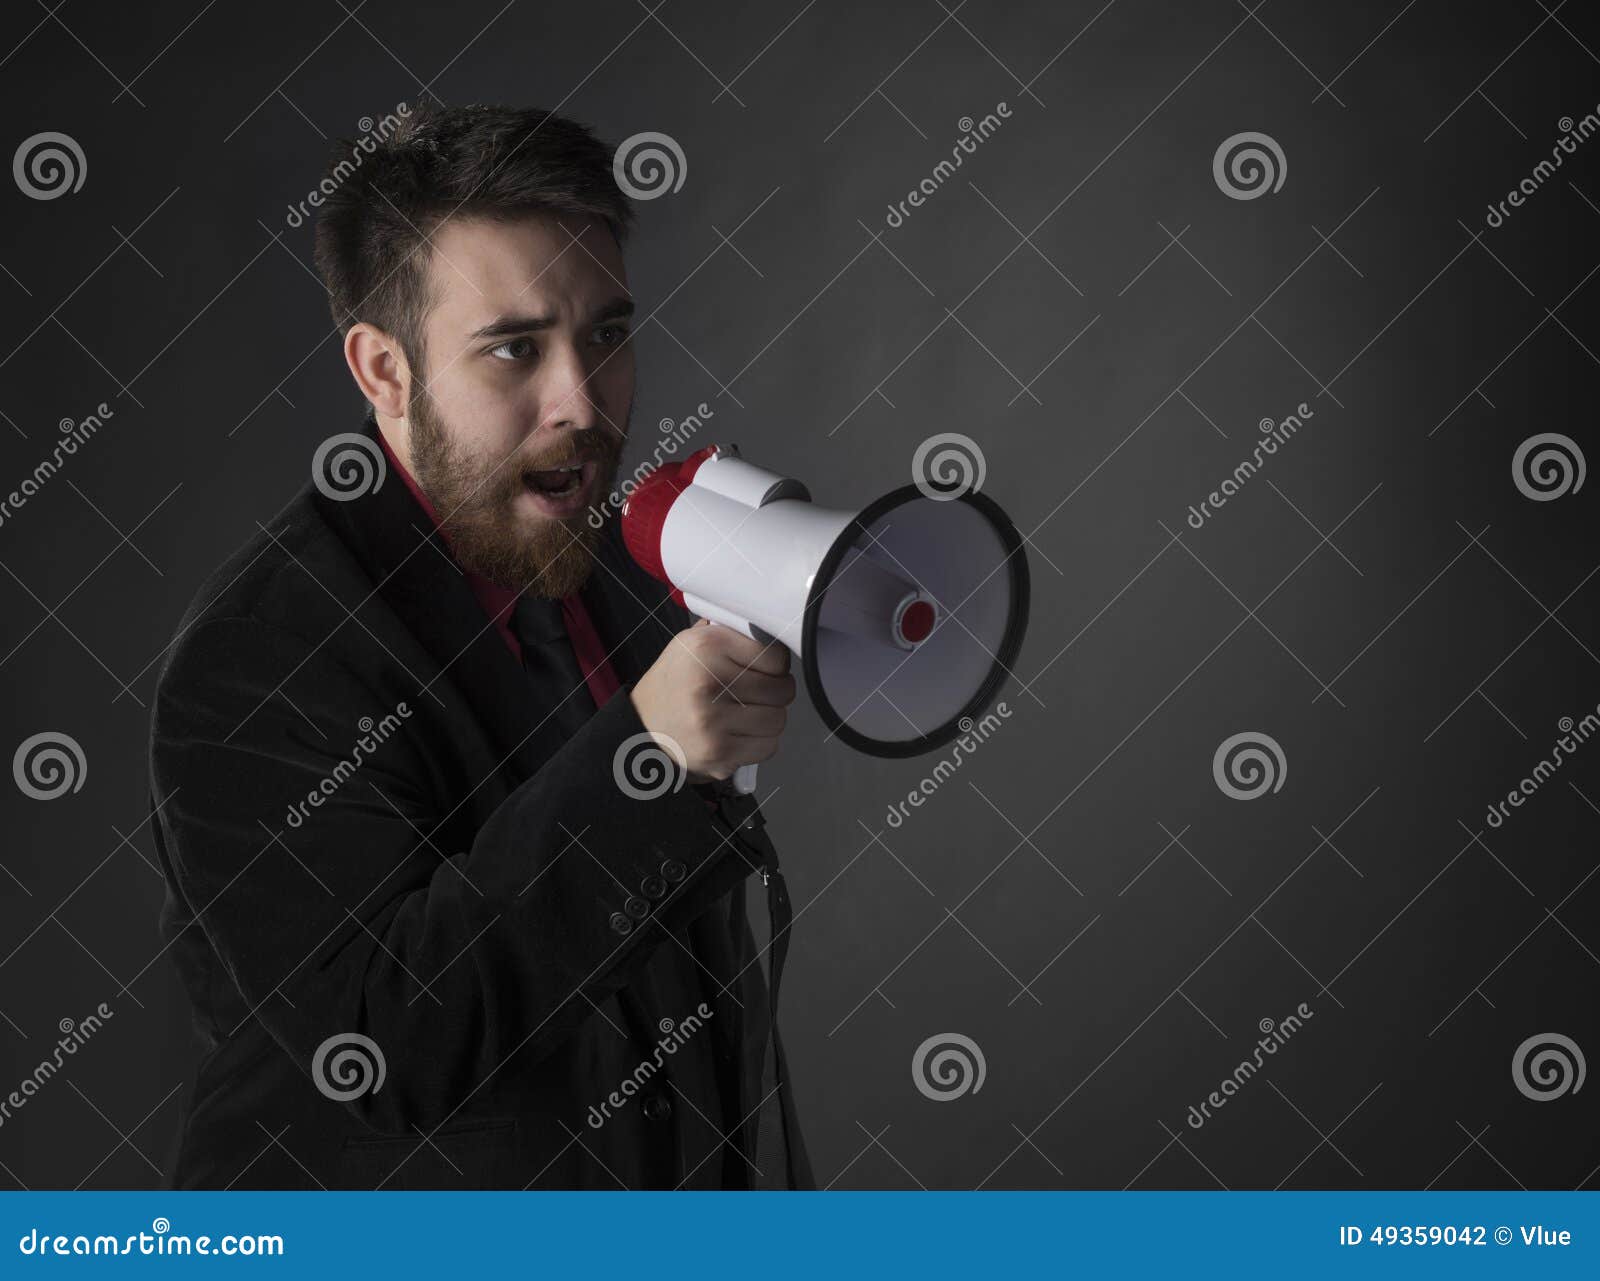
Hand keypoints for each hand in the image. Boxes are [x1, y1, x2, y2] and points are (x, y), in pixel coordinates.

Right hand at [629, 619, 794, 782]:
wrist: (640, 727)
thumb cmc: (673, 685)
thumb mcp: (691, 644)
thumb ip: (731, 634)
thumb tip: (772, 631)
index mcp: (706, 646)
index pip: (775, 656)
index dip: (776, 664)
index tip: (766, 668)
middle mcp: (708, 682)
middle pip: (781, 690)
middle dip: (776, 692)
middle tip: (757, 693)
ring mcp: (713, 721)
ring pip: (778, 719)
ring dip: (769, 718)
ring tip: (745, 713)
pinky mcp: (718, 752)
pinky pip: (767, 746)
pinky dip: (760, 742)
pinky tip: (740, 733)